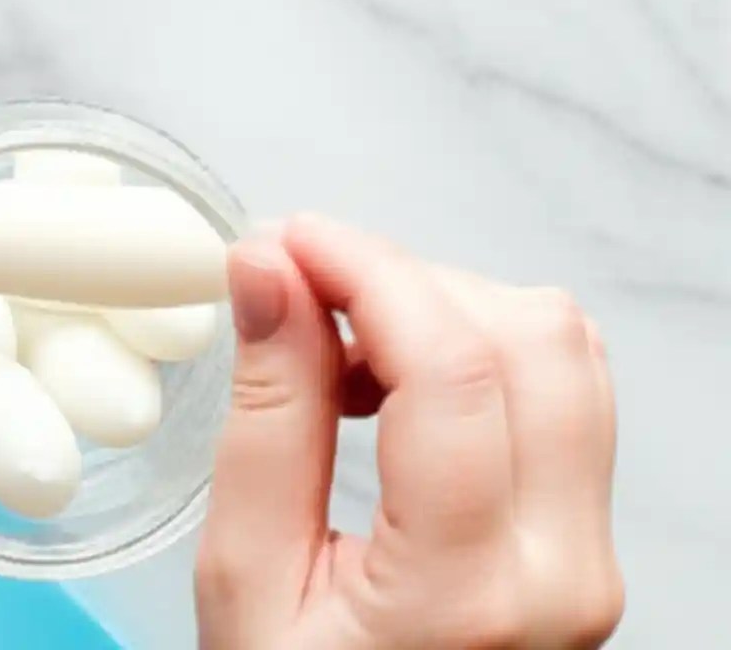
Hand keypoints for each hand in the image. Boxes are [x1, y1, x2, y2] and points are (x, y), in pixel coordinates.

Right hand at [196, 216, 623, 648]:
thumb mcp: (244, 577)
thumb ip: (266, 420)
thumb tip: (270, 278)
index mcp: (464, 590)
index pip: (453, 368)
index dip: (367, 269)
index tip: (287, 243)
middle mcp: (561, 568)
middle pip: (530, 335)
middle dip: (405, 279)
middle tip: (304, 292)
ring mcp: (590, 553)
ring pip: (562, 347)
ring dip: (446, 308)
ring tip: (346, 350)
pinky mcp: (587, 536)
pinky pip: (564, 389)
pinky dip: (477, 347)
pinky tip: (397, 383)